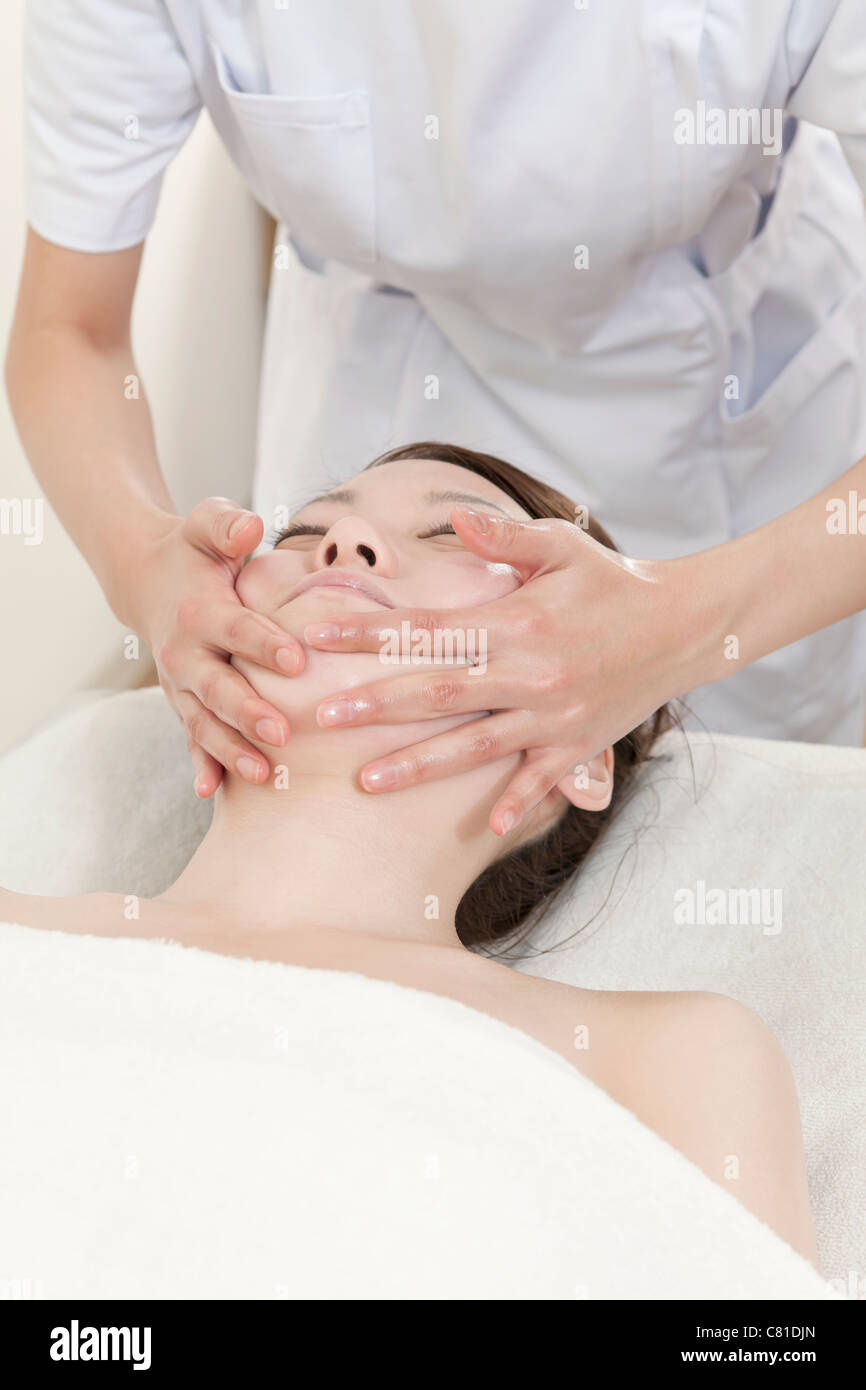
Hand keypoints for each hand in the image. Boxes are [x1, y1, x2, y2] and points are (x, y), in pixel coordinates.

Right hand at [134, 498, 304, 795]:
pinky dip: (201, 764)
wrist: (145, 580)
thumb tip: (250, 526)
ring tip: (262, 775)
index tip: (298, 660)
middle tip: (282, 731)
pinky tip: (211, 792)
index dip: (265, 644)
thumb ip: (225, 524)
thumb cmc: (193, 552)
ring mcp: (180, 684)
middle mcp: (184, 653)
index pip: (237, 630)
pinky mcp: (183, 702)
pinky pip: (190, 738)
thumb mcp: (205, 525)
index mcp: (199, 611)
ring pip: (204, 722)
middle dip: (248, 711)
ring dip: (230, 750)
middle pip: (218, 687)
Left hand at [304, 506, 698, 833]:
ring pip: (473, 749)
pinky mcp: (579, 746)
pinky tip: (485, 829)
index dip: (369, 633)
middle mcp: (531, 675)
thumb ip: (504, 536)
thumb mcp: (562, 546)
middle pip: (437, 696)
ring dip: (417, 766)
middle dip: (374, 708)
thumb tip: (455, 517)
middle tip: (321, 720)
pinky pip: (540, 782)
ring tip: (364, 781)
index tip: (319, 635)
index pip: (429, 631)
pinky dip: (516, 805)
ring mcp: (554, 718)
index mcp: (518, 623)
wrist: (686, 626)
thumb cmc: (615, 580)